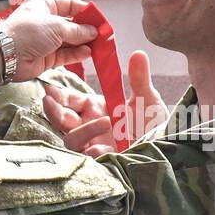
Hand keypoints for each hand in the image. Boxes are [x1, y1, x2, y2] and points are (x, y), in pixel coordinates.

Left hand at [0, 0, 97, 80]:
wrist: (7, 55)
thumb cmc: (29, 32)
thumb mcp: (56, 26)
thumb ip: (77, 30)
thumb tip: (94, 31)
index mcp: (44, 6)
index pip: (69, 4)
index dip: (84, 11)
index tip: (98, 18)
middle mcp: (46, 22)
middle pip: (71, 24)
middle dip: (87, 29)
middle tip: (102, 35)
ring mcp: (47, 40)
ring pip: (70, 41)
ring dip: (83, 43)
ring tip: (98, 45)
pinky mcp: (47, 57)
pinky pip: (66, 54)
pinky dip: (77, 54)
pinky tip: (87, 53)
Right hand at [42, 50, 167, 156]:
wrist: (166, 147)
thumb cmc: (153, 123)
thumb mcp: (147, 99)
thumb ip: (139, 79)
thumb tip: (139, 53)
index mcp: (95, 108)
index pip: (70, 100)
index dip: (59, 95)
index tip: (50, 89)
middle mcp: (89, 126)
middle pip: (62, 120)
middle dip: (53, 111)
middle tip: (48, 101)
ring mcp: (93, 144)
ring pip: (71, 140)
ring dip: (83, 130)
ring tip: (106, 122)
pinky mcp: (101, 161)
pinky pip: (88, 158)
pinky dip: (94, 151)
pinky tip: (106, 147)